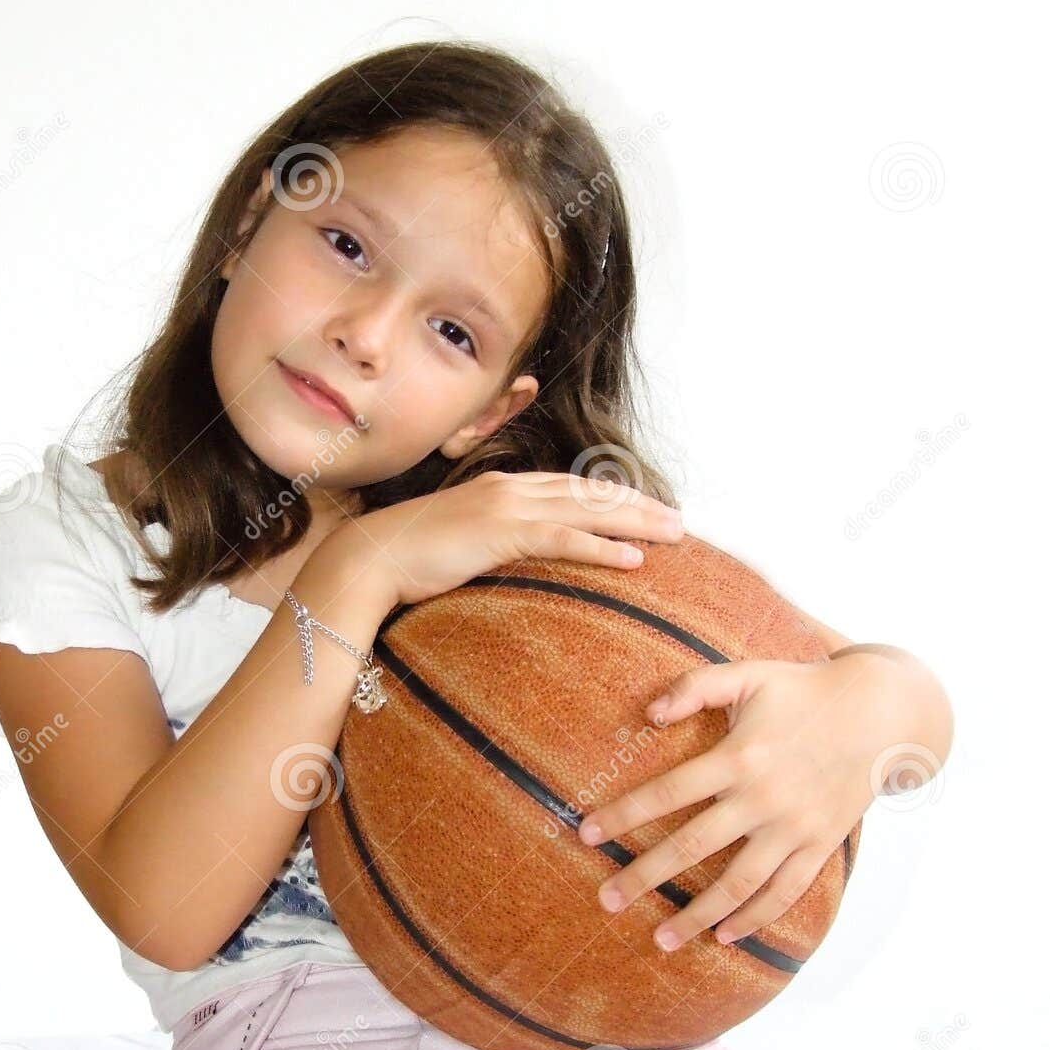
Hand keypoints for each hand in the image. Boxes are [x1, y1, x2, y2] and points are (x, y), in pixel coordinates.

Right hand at [345, 469, 683, 606]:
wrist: (369, 558)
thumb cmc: (409, 558)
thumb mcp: (461, 544)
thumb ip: (493, 543)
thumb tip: (515, 560)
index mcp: (502, 489)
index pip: (571, 489)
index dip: (612, 498)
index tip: (646, 509)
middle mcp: (511, 489)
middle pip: (589, 494)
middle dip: (638, 505)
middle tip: (679, 520)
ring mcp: (506, 507)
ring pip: (586, 511)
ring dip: (635, 522)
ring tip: (673, 534)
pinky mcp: (500, 532)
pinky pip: (563, 539)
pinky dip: (601, 547)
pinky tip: (633, 558)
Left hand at [575, 652, 895, 949]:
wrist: (881, 713)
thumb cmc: (803, 689)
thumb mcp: (749, 674)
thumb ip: (696, 687)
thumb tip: (650, 713)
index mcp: (739, 755)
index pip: (667, 793)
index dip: (623, 815)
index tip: (586, 835)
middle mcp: (763, 798)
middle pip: (692, 846)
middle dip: (644, 876)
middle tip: (606, 901)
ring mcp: (793, 827)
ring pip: (737, 883)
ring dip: (696, 915)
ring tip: (661, 939)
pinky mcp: (819, 845)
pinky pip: (784, 891)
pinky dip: (755, 918)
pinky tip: (724, 935)